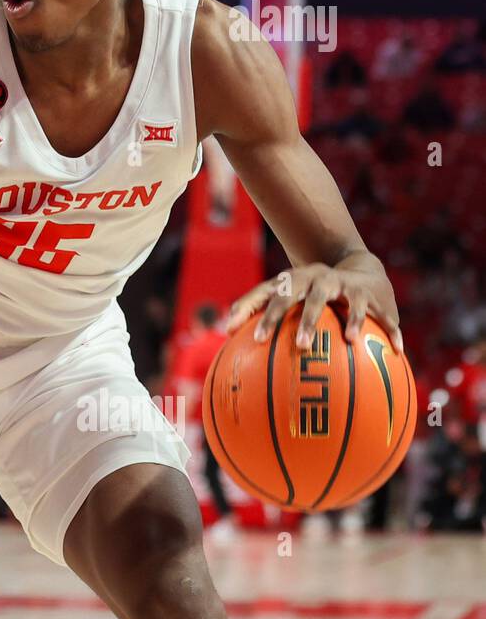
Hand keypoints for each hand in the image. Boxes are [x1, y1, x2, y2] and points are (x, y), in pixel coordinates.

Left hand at [226, 262, 402, 352]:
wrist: (359, 268)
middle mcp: (315, 279)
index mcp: (291, 281)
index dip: (254, 312)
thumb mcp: (288, 297)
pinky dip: (389, 330)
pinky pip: (381, 314)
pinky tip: (397, 350)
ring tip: (347, 340)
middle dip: (295, 317)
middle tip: (296, 344)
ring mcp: (344, 284)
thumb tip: (220, 332)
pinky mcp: (371, 294)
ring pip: (341, 301)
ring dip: (344, 320)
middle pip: (300, 295)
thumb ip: (257, 312)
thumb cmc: (312, 293)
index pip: (266, 293)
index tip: (247, 337)